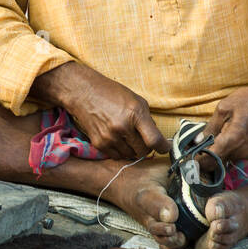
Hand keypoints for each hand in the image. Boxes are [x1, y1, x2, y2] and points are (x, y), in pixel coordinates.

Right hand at [49, 64, 168, 159]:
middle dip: (146, 147)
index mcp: (135, 114)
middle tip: (143, 140)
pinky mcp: (99, 143)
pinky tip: (117, 139)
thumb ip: (147, 120)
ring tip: (128, 137)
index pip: (154, 140)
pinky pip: (116, 156)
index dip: (163, 147)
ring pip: (130, 155)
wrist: (83, 92)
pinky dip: (120, 150)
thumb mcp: (136, 100)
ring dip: (132, 149)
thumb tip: (155, 138)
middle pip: (143, 151)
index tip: (164, 147)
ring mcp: (109, 136)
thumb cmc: (111, 93)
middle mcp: (122, 127)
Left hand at [203, 76, 247, 163]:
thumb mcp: (224, 108)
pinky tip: (228, 135)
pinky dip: (229, 149)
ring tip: (216, 135)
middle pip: (217, 161)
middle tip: (198, 144)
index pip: (210, 160)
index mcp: (232, 140)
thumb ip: (210, 127)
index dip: (197, 161)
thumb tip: (197, 141)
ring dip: (218, 151)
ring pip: (226, 158)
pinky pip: (236, 154)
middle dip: (206, 155)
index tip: (189, 158)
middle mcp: (242, 151)